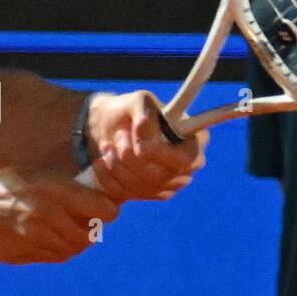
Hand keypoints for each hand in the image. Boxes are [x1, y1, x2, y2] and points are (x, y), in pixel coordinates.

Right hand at [0, 169, 119, 263]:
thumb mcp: (38, 175)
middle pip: (87, 234)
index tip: (109, 211)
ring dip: (75, 242)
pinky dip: (58, 250)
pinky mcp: (25, 252)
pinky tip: (50, 239)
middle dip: (91, 231)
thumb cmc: (9, 186)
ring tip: (68, 232)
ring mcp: (33, 236)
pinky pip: (54, 256)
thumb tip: (105, 188)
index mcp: (50, 188)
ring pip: (72, 248)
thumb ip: (69, 185)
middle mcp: (44, 213)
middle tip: (88, 225)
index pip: (98, 207)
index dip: (108, 210)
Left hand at [86, 91, 207, 200]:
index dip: (161, 156)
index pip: (183, 159)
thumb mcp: (138, 101)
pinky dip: (109, 178)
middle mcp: (188, 166)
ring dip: (116, 165)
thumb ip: (145, 115)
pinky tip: (101, 162)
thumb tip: (145, 141)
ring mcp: (171, 183)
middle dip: (131, 156)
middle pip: (160, 176)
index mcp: (195, 140)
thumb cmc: (131, 110)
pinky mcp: (151, 194)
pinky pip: (127, 194)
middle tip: (118, 136)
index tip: (140, 147)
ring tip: (106, 146)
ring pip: (141, 186)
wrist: (112, 127)